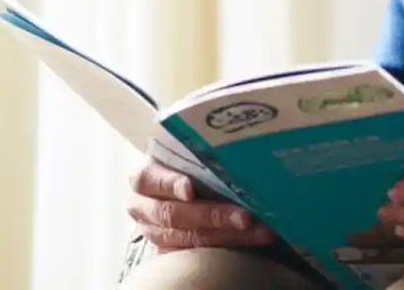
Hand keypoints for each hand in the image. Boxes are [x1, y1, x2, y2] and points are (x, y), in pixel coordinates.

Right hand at [127, 160, 276, 251]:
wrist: (175, 181)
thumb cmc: (184, 161)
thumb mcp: (185, 152)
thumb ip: (201, 154)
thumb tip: (238, 150)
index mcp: (143, 177)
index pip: (149, 180)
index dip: (170, 184)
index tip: (190, 190)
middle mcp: (143, 207)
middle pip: (174, 214)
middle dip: (213, 216)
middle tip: (245, 217)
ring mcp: (154, 232)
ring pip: (189, 238)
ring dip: (229, 236)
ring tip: (261, 231)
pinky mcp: (170, 249)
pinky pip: (197, 254)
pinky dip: (228, 246)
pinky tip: (253, 241)